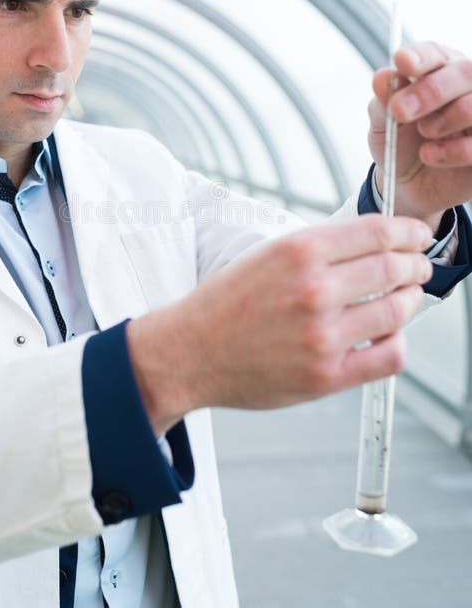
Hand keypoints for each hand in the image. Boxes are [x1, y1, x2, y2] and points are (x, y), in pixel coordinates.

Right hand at [126, 215, 432, 433]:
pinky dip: (398, 342)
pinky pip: (388, 356)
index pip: (377, 231)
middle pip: (392, 268)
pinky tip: (388, 335)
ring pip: (396, 311)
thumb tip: (374, 245)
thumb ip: (319, 249)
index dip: (408, 231)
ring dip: (411, 300)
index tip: (417, 235)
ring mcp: (322, 336)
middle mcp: (313, 290)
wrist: (189, 352)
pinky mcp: (325, 376)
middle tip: (419, 266)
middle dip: (415, 264)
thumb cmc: (224, 304)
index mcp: (298, 251)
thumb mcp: (266, 255)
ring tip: (406, 298)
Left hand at [369, 41, 471, 229]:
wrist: (408, 185)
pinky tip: (430, 155)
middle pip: (465, 72)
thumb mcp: (383, 124)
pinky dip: (453, 150)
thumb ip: (383, 102)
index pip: (436, 54)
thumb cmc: (399, 144)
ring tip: (423, 133)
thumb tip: (382, 77)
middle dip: (431, 90)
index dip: (421, 56)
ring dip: (444, 119)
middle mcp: (465, 89)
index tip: (401, 61)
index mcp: (437, 73)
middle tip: (399, 110)